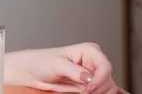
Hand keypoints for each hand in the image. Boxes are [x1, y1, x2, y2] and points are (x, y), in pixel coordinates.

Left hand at [5, 43, 127, 92]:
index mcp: (89, 51)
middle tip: (83, 92)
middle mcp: (94, 62)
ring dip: (99, 93)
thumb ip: (73, 70)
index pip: (105, 66)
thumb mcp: (56, 65)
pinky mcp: (91, 86)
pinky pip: (106, 91)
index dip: (99, 80)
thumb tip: (88, 77)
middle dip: (98, 89)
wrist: (32, 71)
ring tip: (82, 92)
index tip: (88, 89)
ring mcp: (94, 75)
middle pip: (109, 80)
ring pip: (108, 88)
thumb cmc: (42, 62)